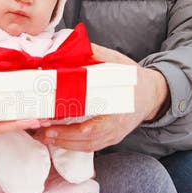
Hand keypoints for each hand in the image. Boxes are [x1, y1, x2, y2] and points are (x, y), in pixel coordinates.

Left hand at [34, 45, 168, 151]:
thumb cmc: (133, 78)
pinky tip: (56, 138)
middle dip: (61, 138)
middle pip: (86, 141)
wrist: (152, 94)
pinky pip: (90, 146)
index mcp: (119, 109)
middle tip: (39, 131)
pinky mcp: (111, 138)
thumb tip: (70, 46)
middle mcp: (117, 128)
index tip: (50, 124)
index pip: (92, 127)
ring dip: (63, 143)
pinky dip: (71, 144)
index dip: (70, 129)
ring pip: (87, 146)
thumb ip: (95, 54)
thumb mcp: (117, 62)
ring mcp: (115, 136)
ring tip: (42, 135)